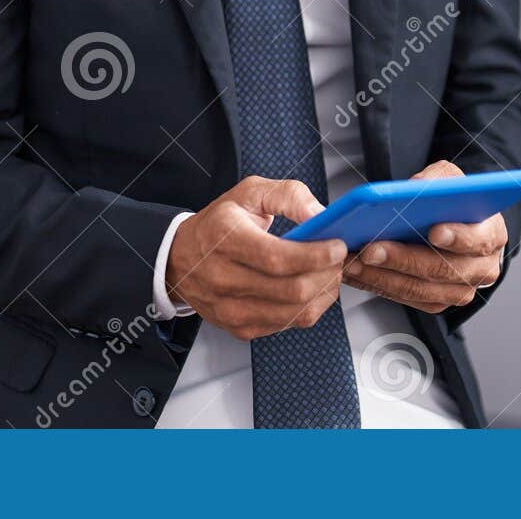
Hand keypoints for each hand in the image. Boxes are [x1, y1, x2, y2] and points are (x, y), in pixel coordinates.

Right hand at [165, 176, 347, 340]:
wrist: (182, 258)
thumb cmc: (219, 224)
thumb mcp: (249, 193)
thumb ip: (289, 195)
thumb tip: (321, 215)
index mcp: (224, 238)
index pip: (277, 258)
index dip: (315, 255)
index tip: (337, 246)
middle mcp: (223, 278)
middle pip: (291, 289)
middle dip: (327, 274)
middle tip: (338, 258)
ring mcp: (230, 309)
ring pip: (295, 312)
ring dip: (324, 292)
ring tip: (328, 272)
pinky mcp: (240, 328)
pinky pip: (288, 325)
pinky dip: (310, 307)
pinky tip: (311, 288)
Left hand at [341, 160, 507, 312]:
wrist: (453, 224)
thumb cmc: (453, 202)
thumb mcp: (449, 179)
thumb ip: (438, 180)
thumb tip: (417, 188)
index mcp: (492, 234)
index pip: (479, 239)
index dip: (458, 237)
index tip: (434, 230)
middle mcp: (482, 268)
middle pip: (443, 270)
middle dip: (403, 259)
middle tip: (372, 248)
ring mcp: (460, 290)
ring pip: (421, 290)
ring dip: (383, 277)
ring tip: (355, 261)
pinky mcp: (438, 302)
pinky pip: (407, 299)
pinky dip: (378, 285)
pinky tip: (357, 271)